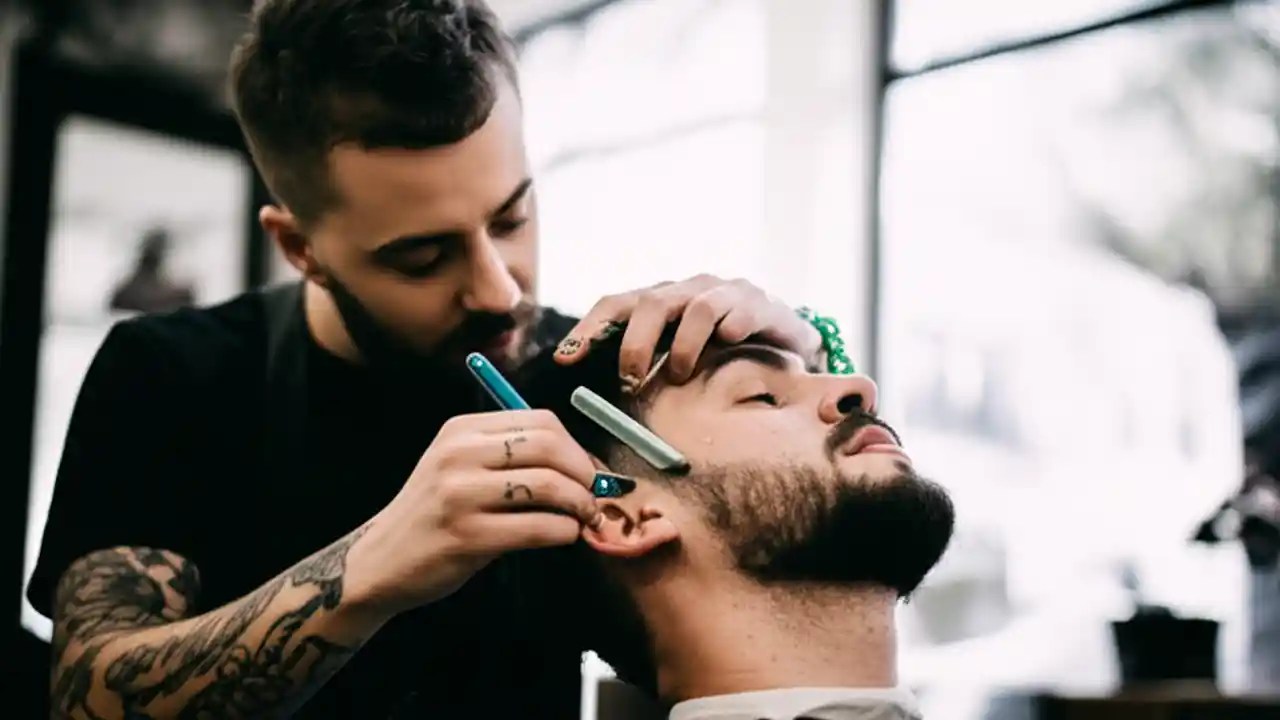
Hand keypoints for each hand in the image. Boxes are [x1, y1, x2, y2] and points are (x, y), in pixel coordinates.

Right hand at [345, 410, 599, 615]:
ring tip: (584, 517)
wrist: (381, 561)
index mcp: (462, 430)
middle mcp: (458, 454)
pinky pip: (537, 528)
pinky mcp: (467, 536)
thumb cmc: (435, 515)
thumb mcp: (460, 468)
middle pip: (548, 446)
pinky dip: (564, 531)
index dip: (576, 447)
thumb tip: (583, 465)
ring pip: (546, 485)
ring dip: (579, 504)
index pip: (541, 421)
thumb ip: (511, 457)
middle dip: (584, 472)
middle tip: (593, 495)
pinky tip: (564, 536)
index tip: (588, 471)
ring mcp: (460, 495)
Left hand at [554, 274, 821, 385]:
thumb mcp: (680, 360)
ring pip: (697, 307)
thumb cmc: (723, 357)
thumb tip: (595, 406)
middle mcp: (690, 290)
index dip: (589, 329)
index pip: (616, 304)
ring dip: (683, 345)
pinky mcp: (761, 304)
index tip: (565, 358)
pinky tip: (729, 345)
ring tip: (679, 374)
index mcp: (662, 301)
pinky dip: (731, 329)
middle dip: (636, 343)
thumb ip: (645, 371)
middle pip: (652, 303)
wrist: (787, 345)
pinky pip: (741, 313)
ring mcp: (726, 293)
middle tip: (629, 380)